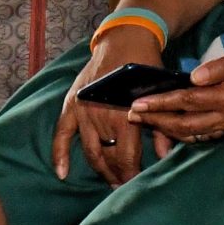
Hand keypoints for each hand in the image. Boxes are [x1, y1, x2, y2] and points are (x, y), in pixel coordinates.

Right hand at [50, 27, 164, 186]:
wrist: (125, 39)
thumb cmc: (147, 66)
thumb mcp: (159, 95)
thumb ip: (160, 126)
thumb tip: (164, 155)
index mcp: (124, 117)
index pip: (126, 158)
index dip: (131, 174)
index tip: (136, 184)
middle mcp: (101, 118)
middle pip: (108, 158)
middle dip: (117, 175)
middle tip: (124, 185)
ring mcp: (84, 112)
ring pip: (90, 151)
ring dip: (99, 168)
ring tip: (108, 180)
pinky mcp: (72, 105)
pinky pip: (62, 134)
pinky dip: (59, 154)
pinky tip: (62, 173)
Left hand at [124, 36, 223, 152]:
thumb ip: (220, 66)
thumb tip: (193, 77)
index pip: (188, 102)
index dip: (161, 103)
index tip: (139, 103)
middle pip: (185, 123)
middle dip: (156, 120)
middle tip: (132, 115)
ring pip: (193, 133)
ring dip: (167, 129)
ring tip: (146, 121)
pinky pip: (204, 134)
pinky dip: (185, 133)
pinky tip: (172, 127)